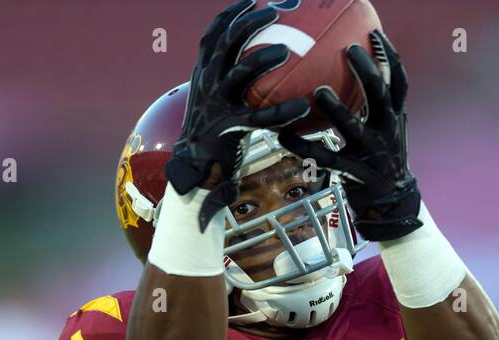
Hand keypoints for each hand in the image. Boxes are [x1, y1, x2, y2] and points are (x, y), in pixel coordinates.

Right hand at [166, 0, 310, 229]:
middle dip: (247, 24)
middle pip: (224, 43)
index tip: (249, 0)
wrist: (195, 165)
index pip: (212, 35)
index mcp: (203, 74)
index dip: (229, 14)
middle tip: (273, 13)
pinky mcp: (231, 127)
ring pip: (239, 73)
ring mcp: (217, 105)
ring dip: (261, 58)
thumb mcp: (214, 98)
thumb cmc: (213, 130)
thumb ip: (229, 79)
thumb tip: (261, 62)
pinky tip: (304, 107)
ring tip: (284, 51)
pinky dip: (283, 112)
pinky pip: (261, 117)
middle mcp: (207, 84)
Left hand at [277, 29, 421, 241]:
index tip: (374, 34)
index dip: (389, 55)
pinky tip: (282, 136)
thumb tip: (355, 71)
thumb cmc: (381, 157)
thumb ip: (374, 104)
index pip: (399, 81)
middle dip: (366, 70)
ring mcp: (370, 153)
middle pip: (380, 94)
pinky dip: (302, 147)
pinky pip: (324, 158)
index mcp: (395, 117)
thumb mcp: (386, 128)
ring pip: (353, 127)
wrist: (389, 202)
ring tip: (319, 91)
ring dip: (335, 109)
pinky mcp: (352, 173)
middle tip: (349, 50)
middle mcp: (387, 131)